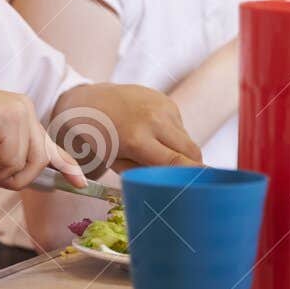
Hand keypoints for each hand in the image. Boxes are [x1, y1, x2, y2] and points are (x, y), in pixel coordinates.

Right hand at [0, 83, 85, 190]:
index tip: (81, 183)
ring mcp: (20, 111)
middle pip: (37, 163)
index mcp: (21, 113)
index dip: (65, 166)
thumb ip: (9, 156)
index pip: (49, 144)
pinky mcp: (11, 118)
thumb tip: (28, 174)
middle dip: (8, 178)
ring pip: (24, 165)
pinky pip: (9, 161)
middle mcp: (25, 109)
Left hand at [54, 84, 200, 171]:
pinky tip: (154, 135)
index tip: (201, 188)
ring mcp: (162, 106)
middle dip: (192, 166)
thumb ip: (142, 173)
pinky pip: (180, 126)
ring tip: (157, 151)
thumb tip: (168, 185)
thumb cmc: (97, 138)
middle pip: (192, 151)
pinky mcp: (166, 100)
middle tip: (183, 178)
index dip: (193, 177)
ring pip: (187, 139)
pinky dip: (173, 136)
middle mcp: (154, 119)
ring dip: (181, 151)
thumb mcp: (115, 162)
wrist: (87, 101)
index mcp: (137, 139)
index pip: (177, 162)